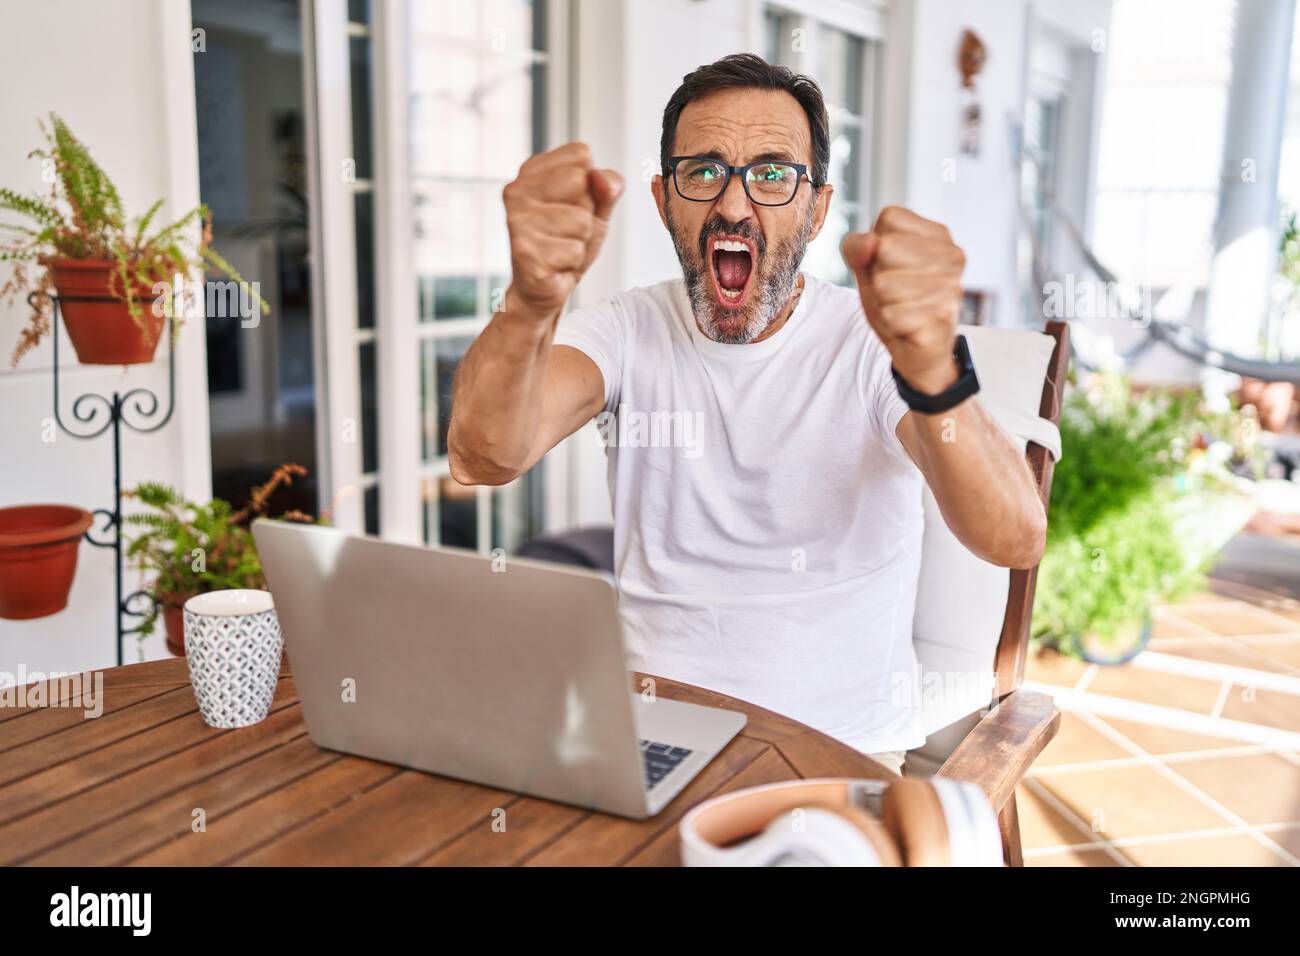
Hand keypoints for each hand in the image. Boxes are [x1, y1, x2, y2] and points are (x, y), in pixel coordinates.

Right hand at [503, 142, 623, 319]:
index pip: (581, 155)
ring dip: (580, 242)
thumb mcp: (596, 208)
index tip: (571, 205)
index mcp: (532, 171)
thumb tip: (601, 180)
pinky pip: (574, 250)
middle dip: (586, 213)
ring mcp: (517, 220)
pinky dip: (572, 263)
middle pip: (582, 182)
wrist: (543, 289)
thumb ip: (608, 186)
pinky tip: (554, 265)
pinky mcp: (524, 251)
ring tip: (560, 249)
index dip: (589, 185)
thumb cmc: (566, 242)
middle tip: (566, 231)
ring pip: (581, 220)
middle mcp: (517, 190)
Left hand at [841, 206, 965, 393]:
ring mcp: (951, 287)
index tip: (892, 266)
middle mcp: (952, 256)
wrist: (919, 350)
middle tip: (896, 292)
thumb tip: (869, 244)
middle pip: (884, 249)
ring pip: (884, 284)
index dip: (877, 245)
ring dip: (883, 302)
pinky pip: (890, 314)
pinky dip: (890, 324)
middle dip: (879, 276)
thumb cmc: (896, 301)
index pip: (889, 218)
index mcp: (939, 235)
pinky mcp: (942, 318)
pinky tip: (907, 326)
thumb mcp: (868, 267)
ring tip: (902, 309)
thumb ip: (858, 246)